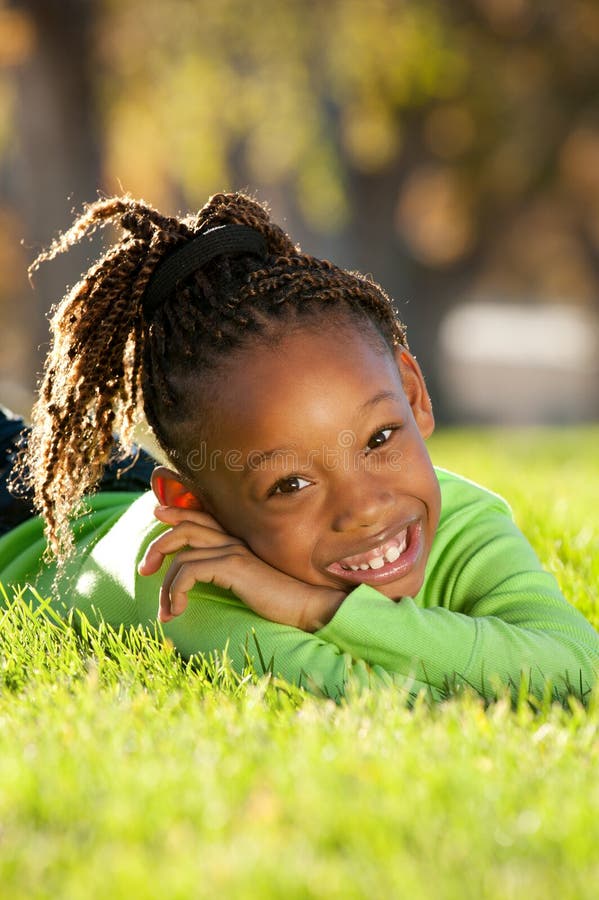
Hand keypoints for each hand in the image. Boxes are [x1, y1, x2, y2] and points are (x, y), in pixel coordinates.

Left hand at [137, 506, 344, 631]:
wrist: (308, 606)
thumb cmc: (280, 600)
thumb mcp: (247, 583)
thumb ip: (227, 572)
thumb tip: (199, 577)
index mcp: (237, 540)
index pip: (201, 516)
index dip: (176, 511)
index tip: (156, 516)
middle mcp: (233, 539)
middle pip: (185, 526)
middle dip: (158, 545)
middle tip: (144, 570)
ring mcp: (234, 550)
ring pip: (182, 554)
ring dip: (165, 585)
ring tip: (166, 612)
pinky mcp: (233, 566)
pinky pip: (189, 570)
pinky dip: (176, 591)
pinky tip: (179, 610)